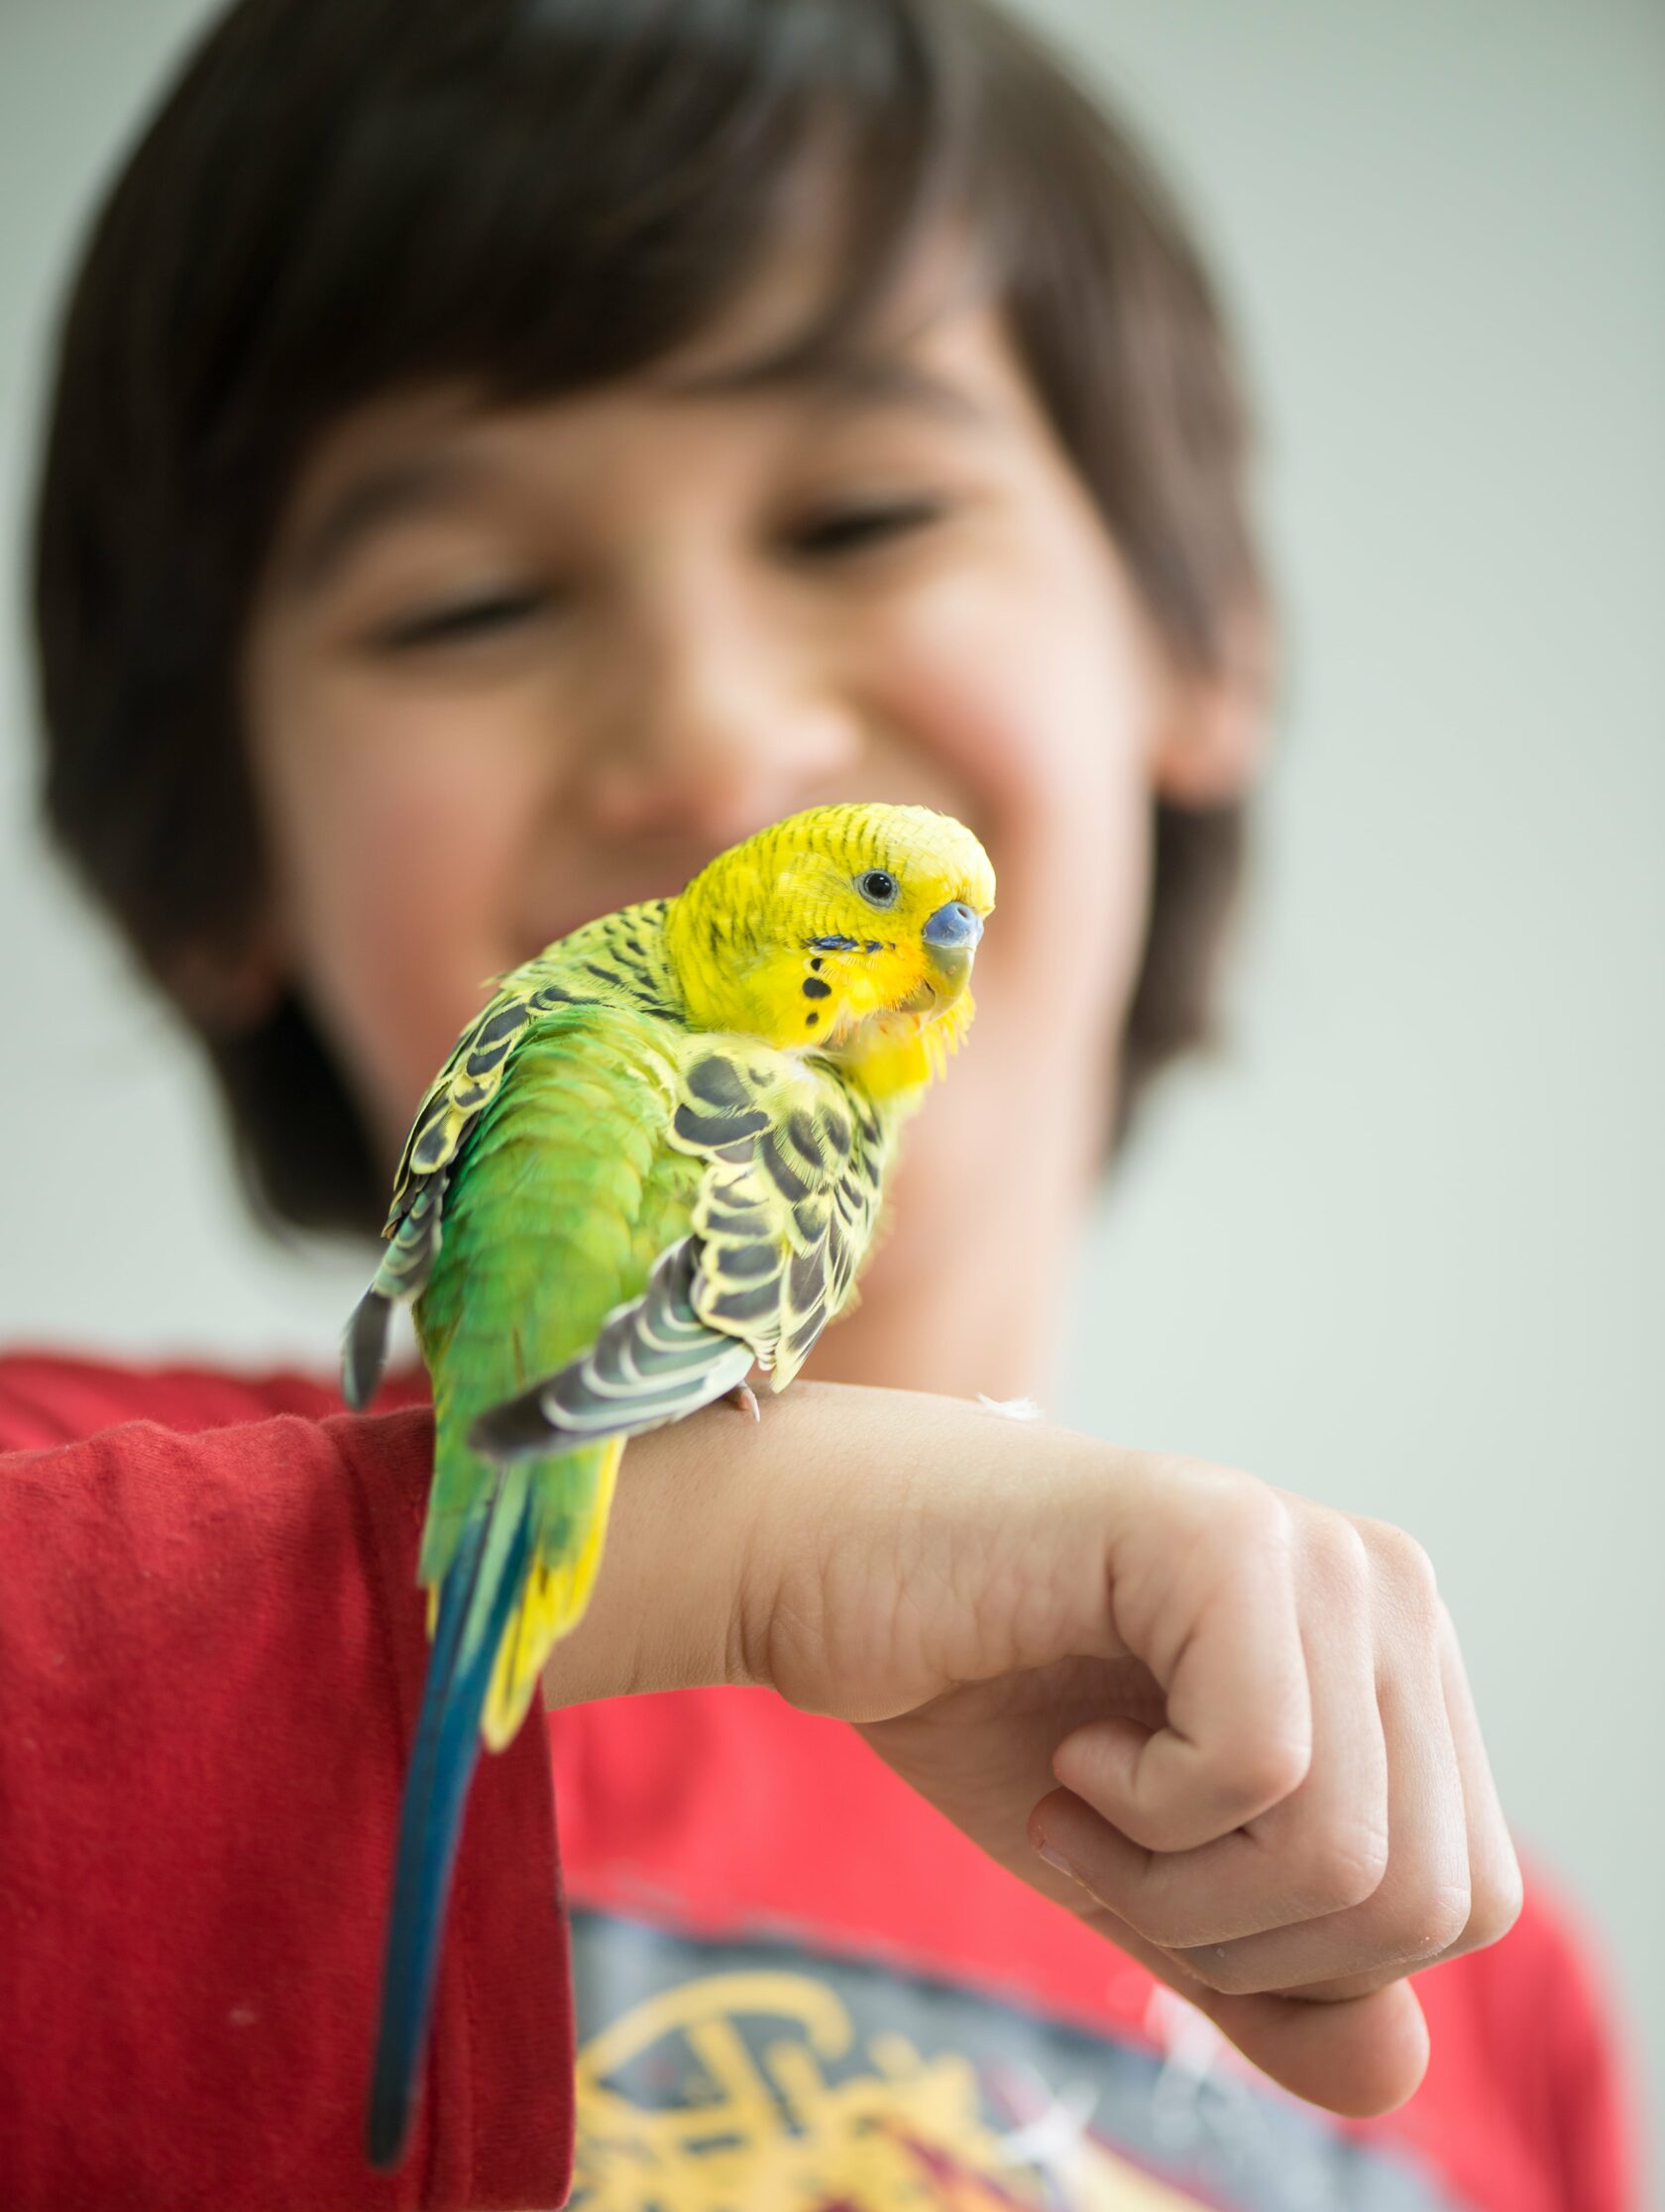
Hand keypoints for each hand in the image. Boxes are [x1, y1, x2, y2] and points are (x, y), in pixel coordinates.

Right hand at [544, 1382, 1521, 2117]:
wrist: (819, 1566)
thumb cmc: (975, 1699)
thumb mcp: (1140, 1879)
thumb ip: (1270, 1980)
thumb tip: (1394, 2076)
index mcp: (1397, 1657)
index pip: (1465, 1898)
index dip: (1304, 1955)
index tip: (1156, 1871)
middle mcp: (1387, 1585)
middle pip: (1422, 1896)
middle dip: (1239, 1934)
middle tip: (1098, 1843)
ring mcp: (1314, 1550)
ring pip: (1349, 1851)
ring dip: (1174, 1883)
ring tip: (1074, 1797)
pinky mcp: (1223, 1535)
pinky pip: (1259, 1768)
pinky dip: (1141, 1810)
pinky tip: (1070, 1746)